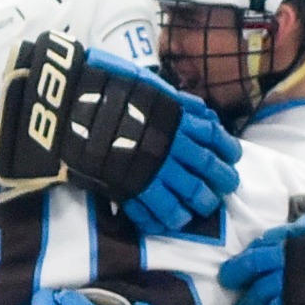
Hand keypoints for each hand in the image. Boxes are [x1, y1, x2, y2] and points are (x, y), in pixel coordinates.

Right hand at [0, 33, 240, 234]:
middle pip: (207, 166)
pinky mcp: (133, 186)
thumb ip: (172, 98)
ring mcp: (153, 166)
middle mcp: (171, 141)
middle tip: (225, 187)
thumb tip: (196, 109)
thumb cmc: (104, 87)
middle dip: (220, 179)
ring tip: (201, 207)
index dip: (227, 148)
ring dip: (199, 202)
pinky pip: (159, 209)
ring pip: (189, 191)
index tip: (233, 156)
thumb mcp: (145, 83)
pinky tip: (171, 221)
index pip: (213, 134)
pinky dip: (168, 218)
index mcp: (176, 115)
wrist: (71, 104)